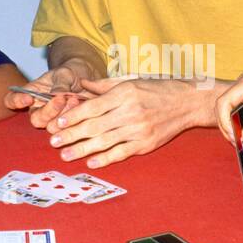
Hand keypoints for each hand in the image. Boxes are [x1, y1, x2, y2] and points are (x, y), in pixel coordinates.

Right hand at [3, 65, 85, 129]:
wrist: (87, 79)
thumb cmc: (71, 73)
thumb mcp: (66, 73)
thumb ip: (60, 82)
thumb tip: (56, 94)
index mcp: (31, 92)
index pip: (13, 100)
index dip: (16, 102)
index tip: (29, 98)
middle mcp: (39, 108)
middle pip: (35, 119)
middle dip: (48, 111)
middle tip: (61, 99)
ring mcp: (53, 118)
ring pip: (51, 127)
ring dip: (63, 116)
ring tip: (75, 100)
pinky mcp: (66, 124)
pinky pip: (66, 129)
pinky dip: (74, 120)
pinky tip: (80, 106)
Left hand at [48, 76, 196, 167]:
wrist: (188, 102)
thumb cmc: (159, 89)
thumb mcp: (132, 80)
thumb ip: (105, 85)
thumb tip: (82, 85)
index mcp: (125, 94)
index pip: (92, 107)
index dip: (73, 116)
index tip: (57, 123)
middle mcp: (130, 112)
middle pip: (94, 126)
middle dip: (71, 135)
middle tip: (54, 142)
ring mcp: (139, 130)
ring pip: (104, 142)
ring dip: (82, 150)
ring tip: (66, 155)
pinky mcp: (146, 144)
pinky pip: (121, 153)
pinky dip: (105, 159)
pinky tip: (91, 162)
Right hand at [216, 67, 242, 146]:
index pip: (223, 103)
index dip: (224, 121)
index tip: (233, 136)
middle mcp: (242, 83)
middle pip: (223, 105)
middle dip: (226, 125)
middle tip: (235, 141)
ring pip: (228, 106)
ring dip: (231, 122)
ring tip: (239, 138)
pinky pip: (238, 106)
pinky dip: (237, 118)